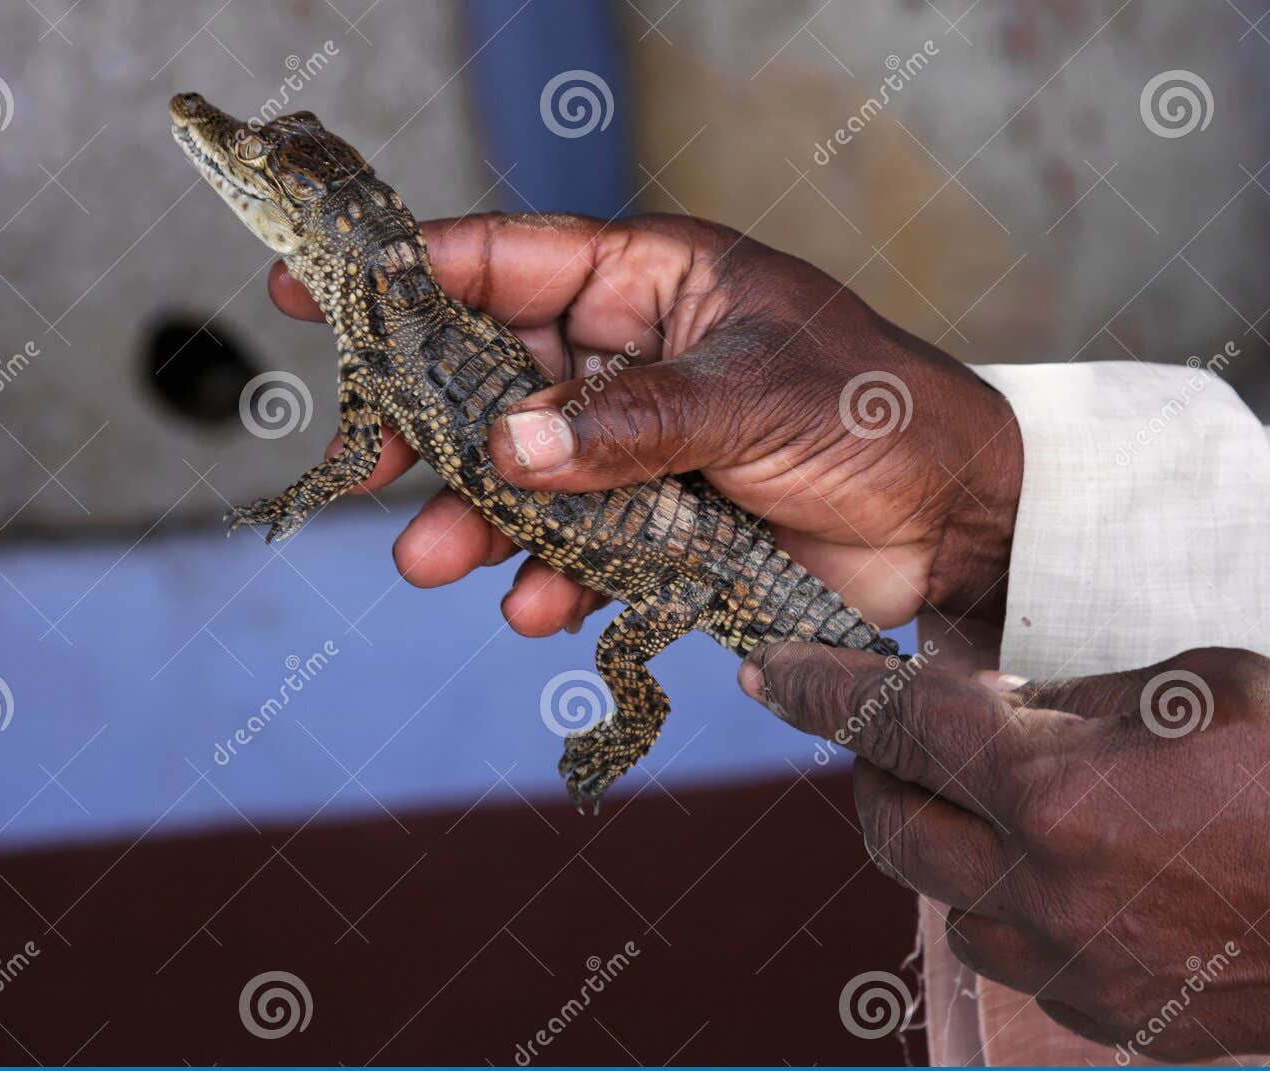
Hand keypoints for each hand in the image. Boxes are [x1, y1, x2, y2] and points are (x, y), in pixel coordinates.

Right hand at [269, 212, 1021, 634]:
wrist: (955, 518)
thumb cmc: (877, 413)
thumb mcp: (750, 399)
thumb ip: (630, 423)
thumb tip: (509, 446)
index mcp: (652, 284)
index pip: (508, 263)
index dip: (408, 275)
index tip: (314, 289)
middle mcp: (631, 358)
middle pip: (492, 380)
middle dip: (427, 426)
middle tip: (360, 462)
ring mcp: (639, 446)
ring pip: (525, 477)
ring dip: (477, 520)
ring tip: (433, 560)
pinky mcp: (659, 525)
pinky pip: (579, 548)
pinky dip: (553, 579)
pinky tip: (538, 608)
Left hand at [741, 642, 1269, 1059]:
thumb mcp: (1187, 684)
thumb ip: (1064, 698)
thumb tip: (986, 706)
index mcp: (1056, 793)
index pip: (897, 728)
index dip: (820, 691)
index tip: (768, 673)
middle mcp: (1043, 893)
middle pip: (893, 830)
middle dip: (877, 774)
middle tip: (903, 737)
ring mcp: (1073, 969)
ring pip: (946, 903)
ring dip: (946, 844)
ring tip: (997, 801)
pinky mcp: (1109, 1017)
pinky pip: (1016, 956)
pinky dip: (1011, 901)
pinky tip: (1061, 869)